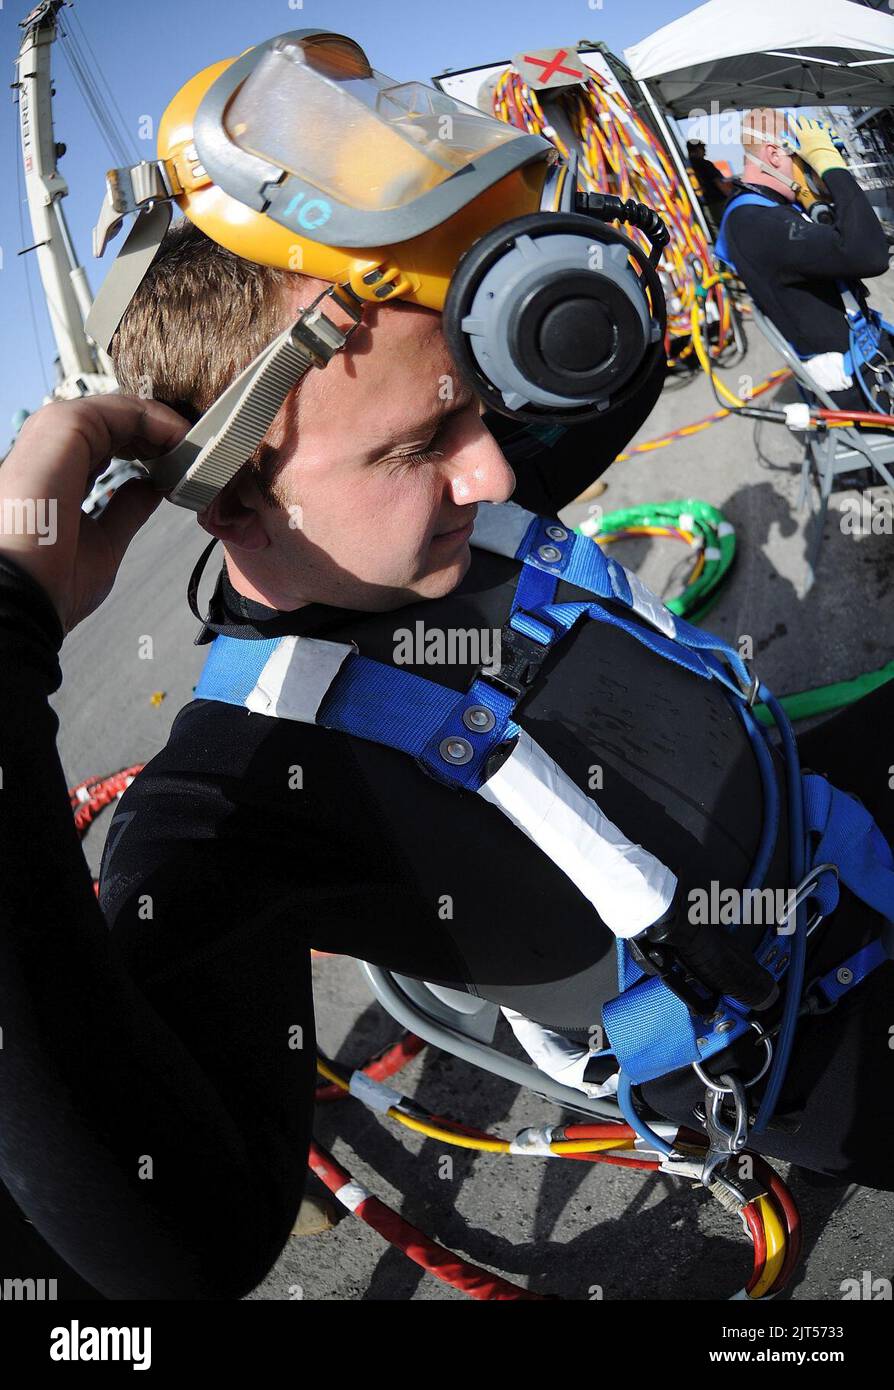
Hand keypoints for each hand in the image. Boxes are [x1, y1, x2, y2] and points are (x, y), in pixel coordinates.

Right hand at [0, 394, 188, 631]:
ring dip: (161, 423)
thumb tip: (150, 488)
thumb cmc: (55, 580)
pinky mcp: (61, 426)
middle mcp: (51, 450)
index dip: (148, 449)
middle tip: (197, 450)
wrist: (26, 594)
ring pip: (117, 410)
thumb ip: (126, 509)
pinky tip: (180, 437)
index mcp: (55, 475)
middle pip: (114, 423)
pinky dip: (155, 418)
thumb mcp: (105, 541)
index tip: (183, 466)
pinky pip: (117, 408)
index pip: (106, 445)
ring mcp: (53, 435)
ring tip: (194, 443)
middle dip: (159, 432)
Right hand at [788, 116, 845, 178]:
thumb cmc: (810, 157)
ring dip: (810, 121)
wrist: (823, 157)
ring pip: (813, 121)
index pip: (794, 126)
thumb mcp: (799, 152)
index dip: (791, 120)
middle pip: (804, 120)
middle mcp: (809, 131)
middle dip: (801, 119)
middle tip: (800, 119)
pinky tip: (820, 127)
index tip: (789, 116)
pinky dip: (820, 125)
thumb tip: (785, 141)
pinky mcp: (824, 132)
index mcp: (801, 136)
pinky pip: (822, 125)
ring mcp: (817, 130)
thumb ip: (792, 145)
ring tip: (809, 123)